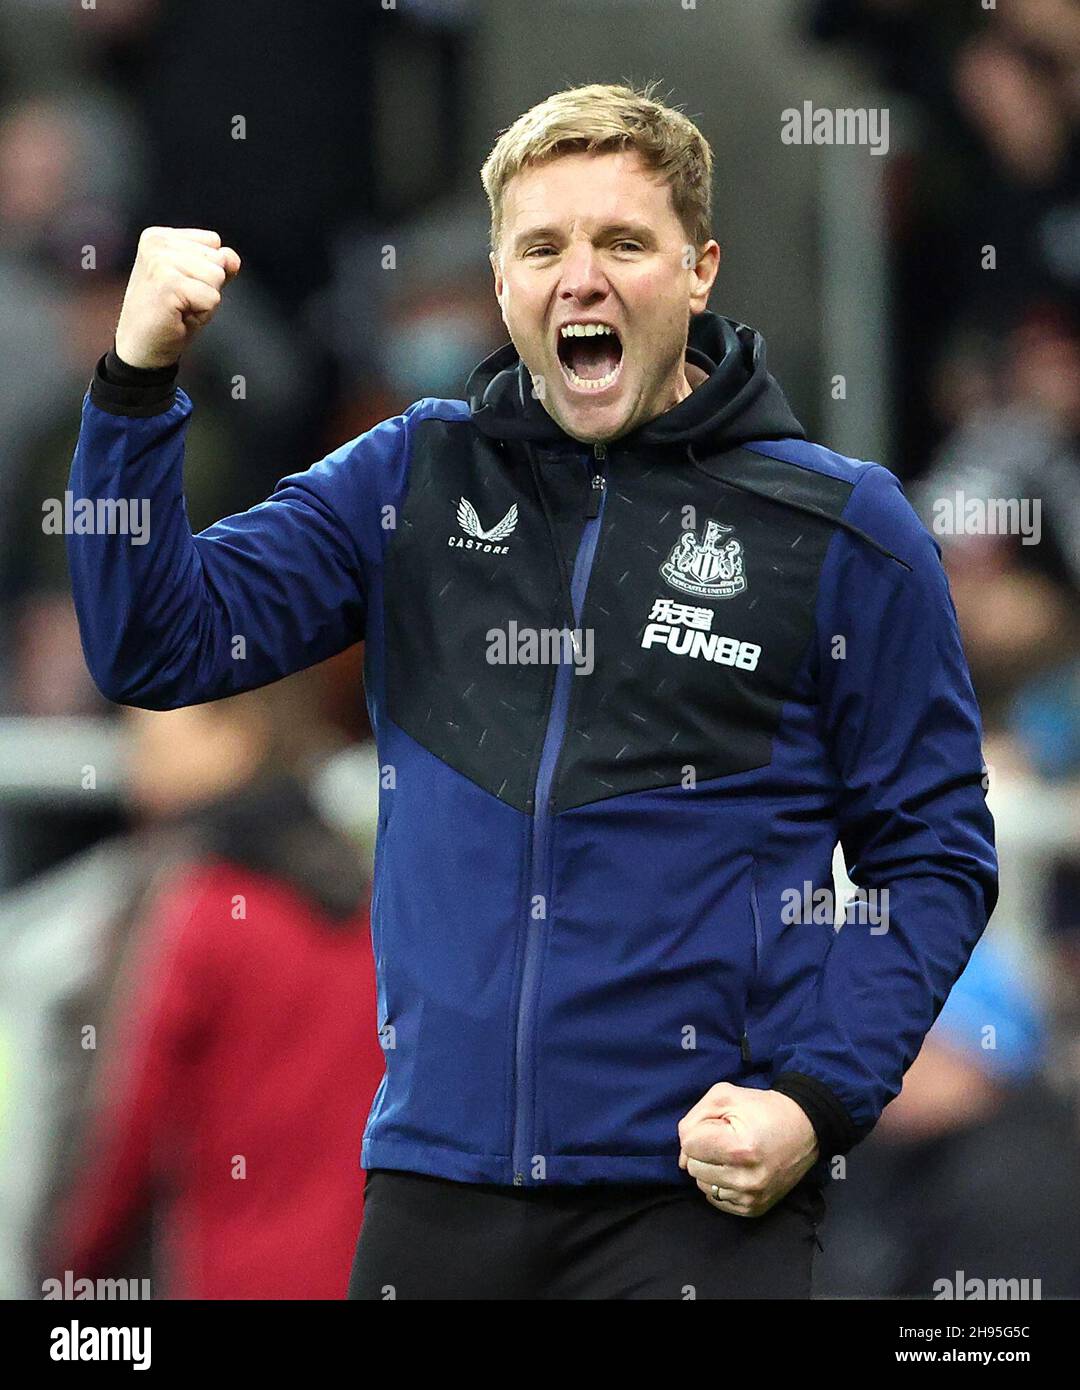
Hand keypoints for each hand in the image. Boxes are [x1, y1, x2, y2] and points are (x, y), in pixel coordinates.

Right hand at [114, 226, 241, 368]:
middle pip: (218, 258)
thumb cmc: (169, 316)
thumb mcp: (197, 282)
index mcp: (160, 237)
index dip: (207, 271)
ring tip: (181, 307)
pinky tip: (179, 316)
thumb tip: (232, 258)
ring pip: (217, 276)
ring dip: (206, 300)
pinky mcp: (167, 284)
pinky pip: (212, 298)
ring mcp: (160, 261)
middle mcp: (157, 243)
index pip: (213, 242)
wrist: (141, 348)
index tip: (183, 287)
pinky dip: (203, 314)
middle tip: (182, 301)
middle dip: (209, 286)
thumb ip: (217, 264)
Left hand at [677, 1081, 818, 1216]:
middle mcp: (746, 1179)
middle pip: (693, 1167)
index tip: (717, 1125)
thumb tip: (682, 1158)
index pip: (689, 1145)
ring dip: (710, 1169)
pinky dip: (720, 1184)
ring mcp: (751, 1198)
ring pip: (702, 1185)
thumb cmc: (762, 1108)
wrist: (804, 1128)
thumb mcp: (724, 1096)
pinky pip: (716, 1200)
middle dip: (703, 1150)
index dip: (698, 1130)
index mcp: (739, 1148)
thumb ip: (693, 1120)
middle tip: (725, 1139)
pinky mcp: (754, 1210)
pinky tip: (736, 1170)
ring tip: (731, 1155)